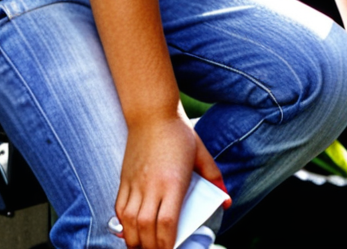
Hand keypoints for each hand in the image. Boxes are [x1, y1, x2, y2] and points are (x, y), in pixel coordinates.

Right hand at [115, 106, 228, 248]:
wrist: (151, 112)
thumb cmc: (178, 132)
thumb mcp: (201, 153)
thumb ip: (214, 177)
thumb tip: (226, 201)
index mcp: (173, 182)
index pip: (167, 223)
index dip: (168, 244)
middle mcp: (151, 185)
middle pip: (147, 228)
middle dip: (152, 248)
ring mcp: (135, 182)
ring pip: (130, 222)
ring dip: (136, 240)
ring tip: (144, 247)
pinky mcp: (124, 178)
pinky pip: (119, 208)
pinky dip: (123, 224)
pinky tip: (130, 231)